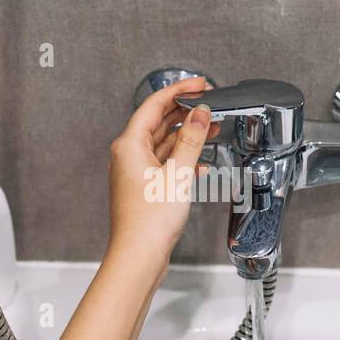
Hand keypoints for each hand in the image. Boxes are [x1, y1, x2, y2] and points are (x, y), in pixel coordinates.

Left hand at [106, 78, 217, 276]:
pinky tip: (202, 164)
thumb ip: (192, 141)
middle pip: (158, 122)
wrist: (138, 257)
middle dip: (185, 112)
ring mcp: (135, 172)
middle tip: (209, 103)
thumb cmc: (150, 221)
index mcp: (129, 145)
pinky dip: (184, 159)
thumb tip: (200, 114)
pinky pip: (165, 164)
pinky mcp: (144, 188)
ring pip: (164, 143)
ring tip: (211, 128)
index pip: (155, 105)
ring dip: (187, 136)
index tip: (200, 83)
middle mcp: (128, 155)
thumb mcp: (178, 173)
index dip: (179, 90)